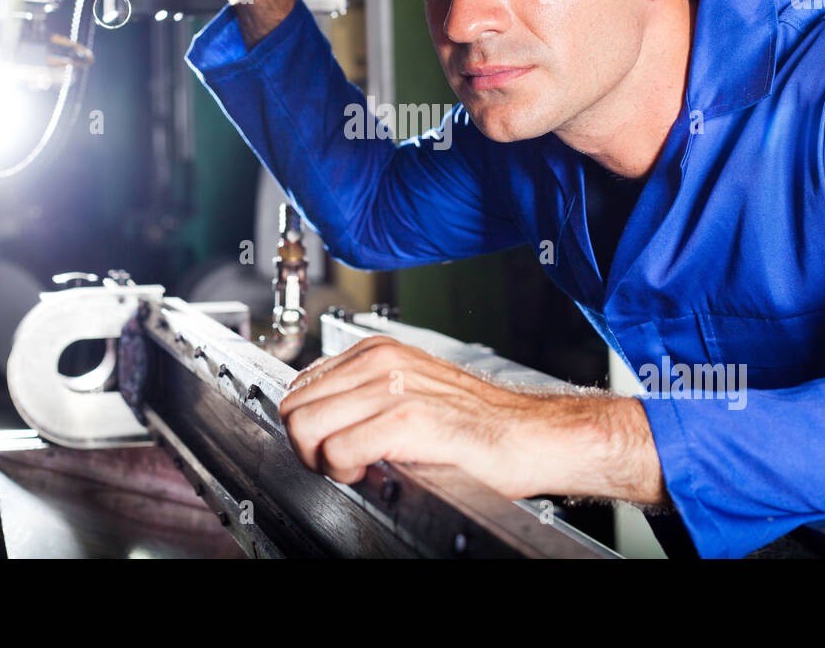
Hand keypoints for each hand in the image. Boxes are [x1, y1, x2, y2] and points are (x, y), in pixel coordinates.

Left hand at [278, 335, 553, 496]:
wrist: (530, 435)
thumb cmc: (478, 424)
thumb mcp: (414, 390)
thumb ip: (368, 394)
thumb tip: (322, 419)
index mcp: (379, 352)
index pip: (302, 385)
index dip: (308, 424)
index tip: (330, 445)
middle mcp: (380, 362)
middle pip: (294, 405)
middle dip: (305, 444)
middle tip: (338, 463)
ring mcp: (391, 388)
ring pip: (304, 426)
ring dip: (320, 459)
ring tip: (354, 468)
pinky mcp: (404, 420)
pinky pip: (336, 451)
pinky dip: (344, 472)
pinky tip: (372, 473)